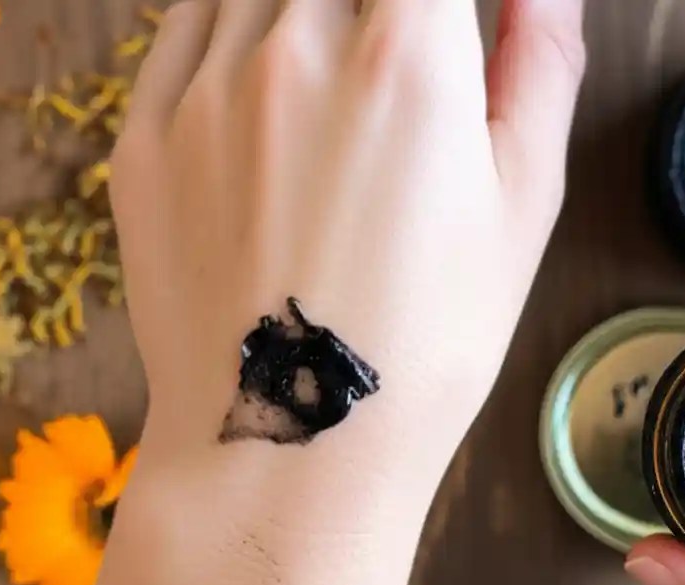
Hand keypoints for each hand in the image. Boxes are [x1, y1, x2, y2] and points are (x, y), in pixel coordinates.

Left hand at [55, 4, 585, 584]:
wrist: (292, 441)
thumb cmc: (430, 338)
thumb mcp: (524, 206)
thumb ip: (540, 66)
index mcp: (408, 58)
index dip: (442, 4)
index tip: (449, 35)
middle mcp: (297, 47)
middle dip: (384, 13)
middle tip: (400, 75)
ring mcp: (206, 89)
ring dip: (311, 11)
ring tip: (341, 80)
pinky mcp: (143, 134)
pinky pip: (186, 24)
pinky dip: (236, 24)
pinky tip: (270, 77)